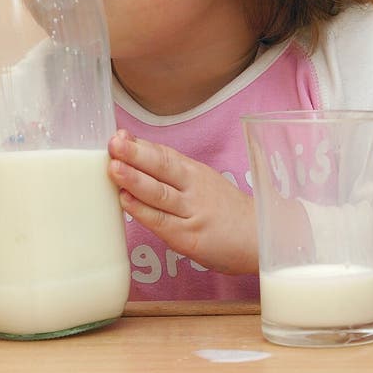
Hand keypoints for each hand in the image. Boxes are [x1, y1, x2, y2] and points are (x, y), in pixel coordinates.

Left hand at [107, 129, 258, 274]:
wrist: (259, 238)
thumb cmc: (224, 210)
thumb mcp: (201, 182)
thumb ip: (170, 171)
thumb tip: (133, 151)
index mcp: (194, 172)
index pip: (163, 154)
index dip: (140, 144)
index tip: (118, 134)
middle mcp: (193, 188)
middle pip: (162, 167)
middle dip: (135, 154)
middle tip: (114, 144)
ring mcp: (191, 212)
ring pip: (160, 193)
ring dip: (135, 179)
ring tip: (114, 168)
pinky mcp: (190, 238)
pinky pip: (163, 222)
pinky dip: (143, 211)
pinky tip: (126, 202)